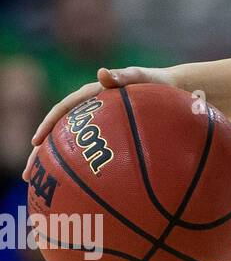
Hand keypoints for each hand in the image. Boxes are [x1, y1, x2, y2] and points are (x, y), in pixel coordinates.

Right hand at [24, 66, 176, 182]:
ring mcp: (98, 125)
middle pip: (59, 133)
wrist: (172, 89)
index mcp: (91, 95)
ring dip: (54, 164)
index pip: (62, 109)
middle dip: (41, 154)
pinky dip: (81, 166)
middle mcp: (89, 111)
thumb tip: (102, 73)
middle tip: (28, 174)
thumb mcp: (141, 76)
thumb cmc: (156, 82)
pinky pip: (91, 152)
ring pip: (70, 145)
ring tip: (43, 185)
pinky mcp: (108, 135)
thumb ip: (123, 75)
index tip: (36, 142)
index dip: (47, 125)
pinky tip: (78, 186)